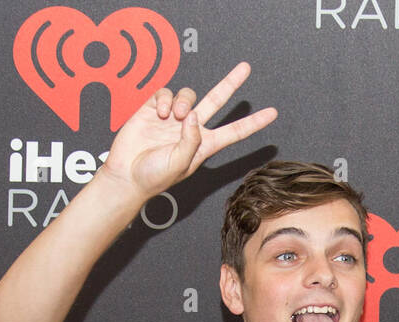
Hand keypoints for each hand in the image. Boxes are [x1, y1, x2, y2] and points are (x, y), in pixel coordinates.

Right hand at [100, 62, 276, 198]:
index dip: (253, 123)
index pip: (234, 131)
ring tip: (173, 115)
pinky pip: (165, 92)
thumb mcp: (179, 165)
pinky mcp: (153, 108)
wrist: (125, 174)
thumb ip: (190, 140)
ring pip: (188, 95)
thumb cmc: (153, 177)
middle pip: (216, 100)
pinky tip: (158, 113)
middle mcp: (191, 128)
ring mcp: (173, 117)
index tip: (272, 113)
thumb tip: (193, 115)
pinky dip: (163, 99)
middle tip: (246, 68)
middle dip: (230, 83)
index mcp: (203, 145)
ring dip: (183, 101)